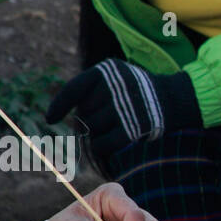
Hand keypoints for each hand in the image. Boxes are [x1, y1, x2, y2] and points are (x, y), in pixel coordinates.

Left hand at [45, 58, 200, 157]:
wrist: (171, 99)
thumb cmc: (133, 90)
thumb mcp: (114, 78)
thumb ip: (89, 91)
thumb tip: (58, 116)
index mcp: (106, 72)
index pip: (73, 90)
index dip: (59, 105)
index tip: (49, 119)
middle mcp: (113, 87)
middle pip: (83, 113)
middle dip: (88, 120)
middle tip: (105, 118)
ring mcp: (123, 108)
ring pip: (92, 130)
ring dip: (95, 134)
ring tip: (113, 127)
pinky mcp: (131, 129)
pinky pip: (102, 145)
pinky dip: (101, 148)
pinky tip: (107, 146)